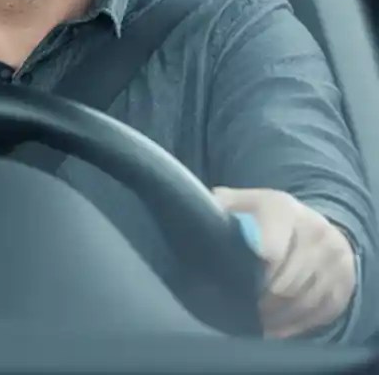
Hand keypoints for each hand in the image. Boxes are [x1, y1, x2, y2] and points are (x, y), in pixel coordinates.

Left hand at [213, 187, 356, 338]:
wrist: (311, 225)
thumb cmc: (261, 218)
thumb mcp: (239, 204)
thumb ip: (219, 208)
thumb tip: (189, 217)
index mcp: (282, 208)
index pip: (270, 247)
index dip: (253, 271)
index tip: (235, 282)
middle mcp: (315, 231)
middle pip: (286, 282)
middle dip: (259, 300)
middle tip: (238, 309)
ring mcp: (334, 258)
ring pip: (303, 300)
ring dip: (275, 316)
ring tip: (251, 321)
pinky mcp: (344, 282)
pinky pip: (320, 312)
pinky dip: (294, 325)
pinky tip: (272, 328)